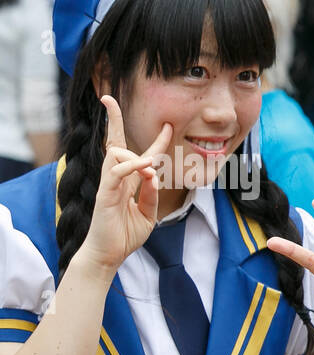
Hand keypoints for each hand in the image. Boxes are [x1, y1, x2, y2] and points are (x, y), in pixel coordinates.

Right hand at [78, 95, 172, 272]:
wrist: (108, 255)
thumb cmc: (125, 236)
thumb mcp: (147, 215)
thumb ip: (151, 195)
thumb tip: (154, 176)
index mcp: (128, 183)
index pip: (141, 155)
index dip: (156, 141)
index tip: (168, 126)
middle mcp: (116, 179)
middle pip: (114, 143)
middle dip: (112, 120)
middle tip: (108, 99)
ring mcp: (108, 185)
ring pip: (115, 154)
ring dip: (135, 154)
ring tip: (150, 166)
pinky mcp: (105, 194)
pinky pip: (115, 172)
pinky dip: (131, 166)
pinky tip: (145, 169)